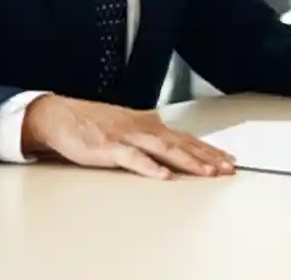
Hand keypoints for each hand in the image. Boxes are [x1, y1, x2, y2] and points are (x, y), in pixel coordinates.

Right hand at [20, 95, 235, 179]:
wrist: (60, 115)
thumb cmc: (92, 122)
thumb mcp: (127, 126)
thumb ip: (149, 135)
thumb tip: (171, 145)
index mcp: (149, 125)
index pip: (186, 138)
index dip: (208, 150)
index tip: (227, 159)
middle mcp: (143, 128)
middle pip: (182, 144)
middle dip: (208, 157)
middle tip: (229, 168)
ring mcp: (127, 137)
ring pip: (165, 150)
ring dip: (188, 161)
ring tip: (207, 172)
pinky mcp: (109, 148)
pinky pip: (133, 159)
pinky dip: (150, 167)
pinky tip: (164, 176)